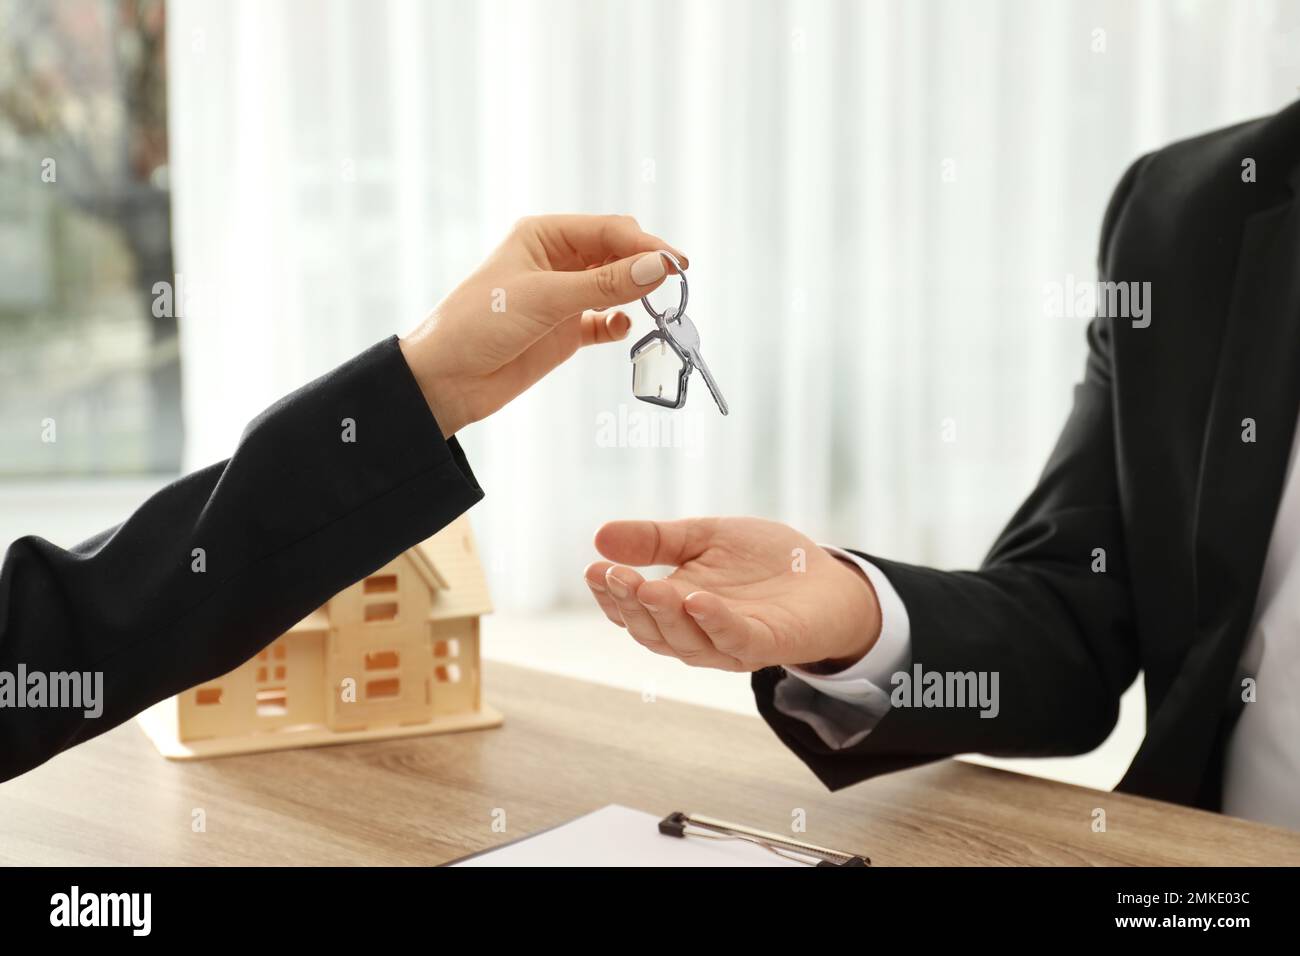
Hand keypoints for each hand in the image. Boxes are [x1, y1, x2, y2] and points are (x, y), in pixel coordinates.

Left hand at [399, 214, 686, 436]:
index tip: (677, 263)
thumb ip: (605, 285)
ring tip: (656, 306)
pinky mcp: (565, 331)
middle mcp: (556, 261)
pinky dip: (619, 322)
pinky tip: (622, 327)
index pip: (609, 230)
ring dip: (636, 293)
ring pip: (616, 285)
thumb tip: (659, 268)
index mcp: (544, 235)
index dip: (645, 245)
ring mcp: (562, 296)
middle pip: (617, 253)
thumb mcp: (545, 299)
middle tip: (673, 283)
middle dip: (645, 264)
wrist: (445, 381)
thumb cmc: (479, 325)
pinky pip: (605, 319)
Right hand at [583, 517, 881, 671]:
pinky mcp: (765, 644)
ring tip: (648, 587)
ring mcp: (728, 643)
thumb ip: (656, 540)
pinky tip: (698, 600)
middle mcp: (694, 633)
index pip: (630, 610)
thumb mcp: (703, 537)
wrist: (826, 578)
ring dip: (665, 616)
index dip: (609, 593)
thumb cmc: (761, 561)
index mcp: (674, 607)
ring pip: (685, 642)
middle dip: (629, 604)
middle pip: (651, 630)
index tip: (593, 567)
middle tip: (613, 574)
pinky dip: (714, 622)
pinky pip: (734, 640)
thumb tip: (599, 536)